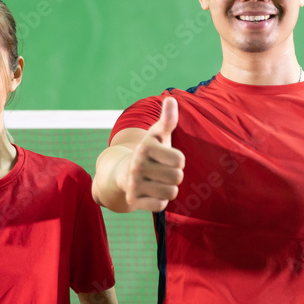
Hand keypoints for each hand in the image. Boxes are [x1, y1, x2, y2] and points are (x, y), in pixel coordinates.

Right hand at [120, 97, 184, 211]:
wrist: (123, 173)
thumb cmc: (150, 153)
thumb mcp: (158, 135)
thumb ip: (167, 119)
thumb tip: (171, 99)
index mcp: (146, 147)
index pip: (180, 160)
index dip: (178, 160)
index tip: (168, 158)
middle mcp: (137, 164)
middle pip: (177, 177)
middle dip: (175, 176)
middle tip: (163, 171)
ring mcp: (134, 183)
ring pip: (171, 192)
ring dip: (169, 189)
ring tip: (159, 182)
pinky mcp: (133, 199)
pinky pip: (160, 205)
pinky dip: (160, 201)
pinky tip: (152, 193)